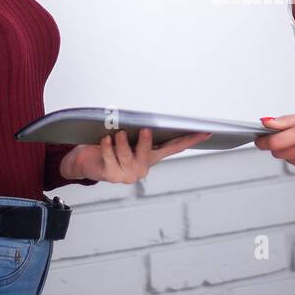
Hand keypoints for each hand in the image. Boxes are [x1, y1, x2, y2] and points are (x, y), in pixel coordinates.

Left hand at [59, 128, 212, 183]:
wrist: (87, 162)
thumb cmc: (109, 147)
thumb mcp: (128, 137)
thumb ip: (138, 132)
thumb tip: (145, 119)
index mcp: (151, 157)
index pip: (175, 147)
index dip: (192, 140)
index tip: (207, 132)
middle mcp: (142, 167)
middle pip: (150, 152)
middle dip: (146, 141)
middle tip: (146, 129)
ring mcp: (128, 173)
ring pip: (126, 155)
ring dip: (122, 142)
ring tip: (118, 132)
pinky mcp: (112, 175)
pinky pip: (110, 158)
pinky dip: (108, 147)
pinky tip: (106, 138)